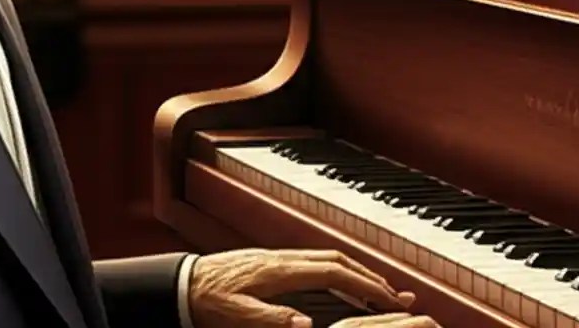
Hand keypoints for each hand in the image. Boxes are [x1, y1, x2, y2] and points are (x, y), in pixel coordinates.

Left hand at [187, 248, 425, 326]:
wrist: (181, 282)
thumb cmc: (206, 300)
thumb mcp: (236, 316)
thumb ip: (271, 320)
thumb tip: (309, 325)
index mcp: (280, 271)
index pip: (334, 273)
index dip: (365, 286)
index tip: (389, 300)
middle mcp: (283, 258)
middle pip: (338, 260)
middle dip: (371, 275)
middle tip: (397, 295)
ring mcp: (279, 258)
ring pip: (328, 258)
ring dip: (357, 271)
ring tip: (379, 289)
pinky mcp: (273, 262)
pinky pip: (315, 262)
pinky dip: (338, 271)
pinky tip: (342, 284)